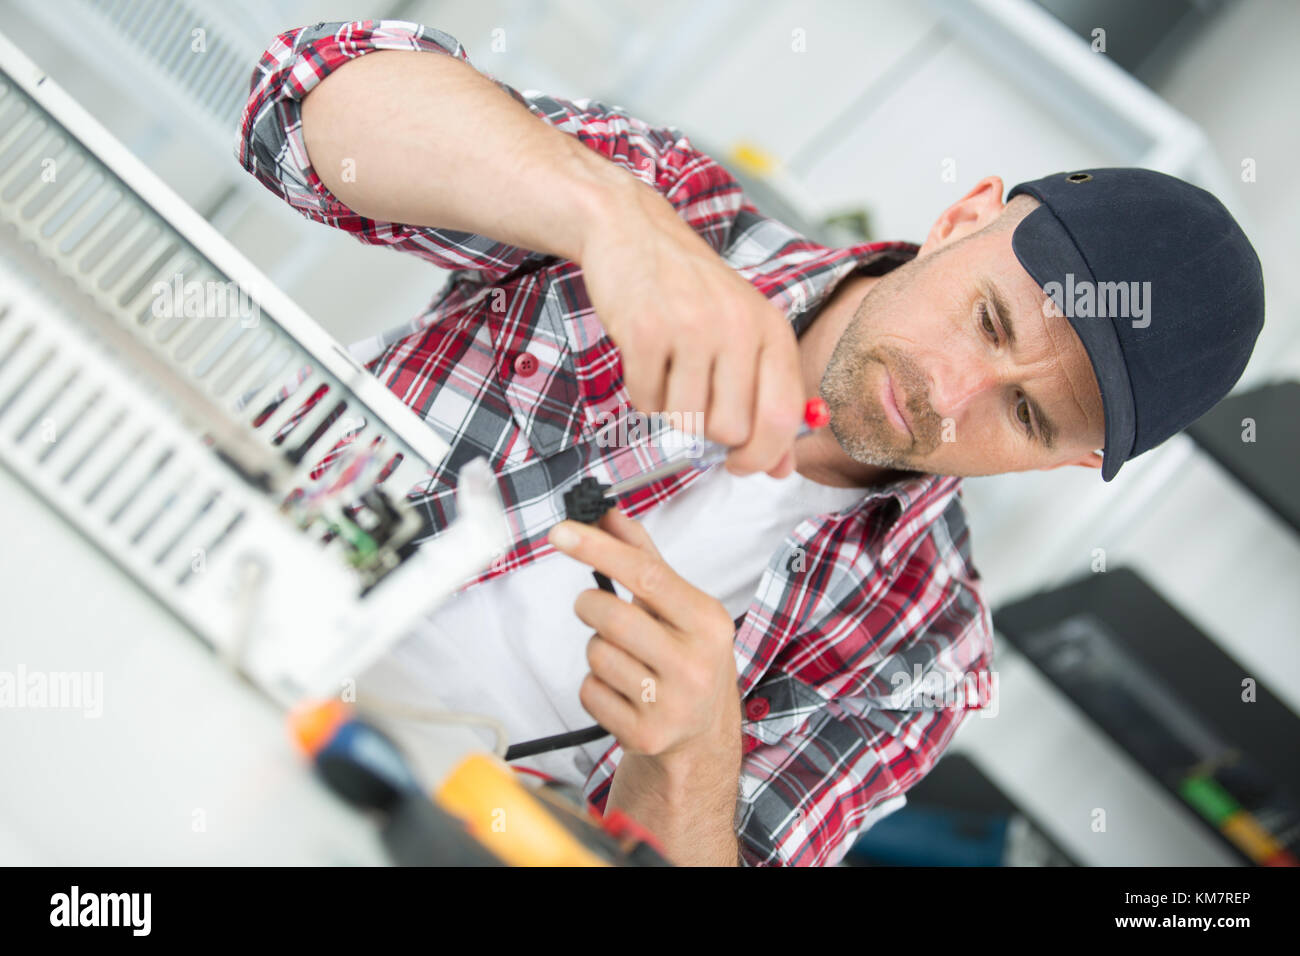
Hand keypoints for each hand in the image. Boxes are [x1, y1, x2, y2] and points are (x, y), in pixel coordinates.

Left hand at [548, 509, 742, 757]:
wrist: (702, 733)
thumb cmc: (685, 656)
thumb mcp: (679, 606)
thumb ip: (644, 558)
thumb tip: (609, 515)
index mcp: (708, 621)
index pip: (646, 574)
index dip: (599, 549)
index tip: (561, 532)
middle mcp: (695, 664)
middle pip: (611, 616)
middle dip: (589, 607)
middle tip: (594, 609)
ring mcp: (672, 704)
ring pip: (596, 655)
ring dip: (596, 648)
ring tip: (623, 658)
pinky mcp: (645, 734)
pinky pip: (589, 691)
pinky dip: (594, 685)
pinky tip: (621, 689)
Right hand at [577, 182, 803, 477]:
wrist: (632, 230)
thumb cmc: (691, 290)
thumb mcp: (744, 331)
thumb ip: (767, 397)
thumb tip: (781, 468)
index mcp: (771, 330)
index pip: (782, 417)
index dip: (763, 456)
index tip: (743, 464)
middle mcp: (738, 327)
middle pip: (731, 430)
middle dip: (708, 436)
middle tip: (695, 407)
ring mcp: (691, 328)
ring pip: (686, 421)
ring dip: (671, 412)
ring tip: (670, 372)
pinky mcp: (645, 332)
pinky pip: (646, 401)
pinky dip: (642, 393)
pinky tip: (646, 359)